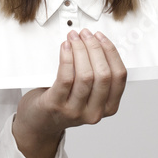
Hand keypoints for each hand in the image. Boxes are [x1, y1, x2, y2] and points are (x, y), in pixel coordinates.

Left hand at [12, 29, 126, 157]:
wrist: (39, 123)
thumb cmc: (63, 103)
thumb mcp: (87, 95)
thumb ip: (96, 76)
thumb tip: (96, 43)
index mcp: (108, 107)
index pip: (118, 76)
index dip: (111, 52)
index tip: (101, 37)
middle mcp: (94, 112)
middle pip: (103, 74)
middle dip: (95, 48)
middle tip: (85, 34)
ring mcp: (75, 111)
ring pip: (85, 75)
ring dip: (80, 50)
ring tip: (73, 38)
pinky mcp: (56, 105)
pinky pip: (66, 78)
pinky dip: (67, 58)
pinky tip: (65, 48)